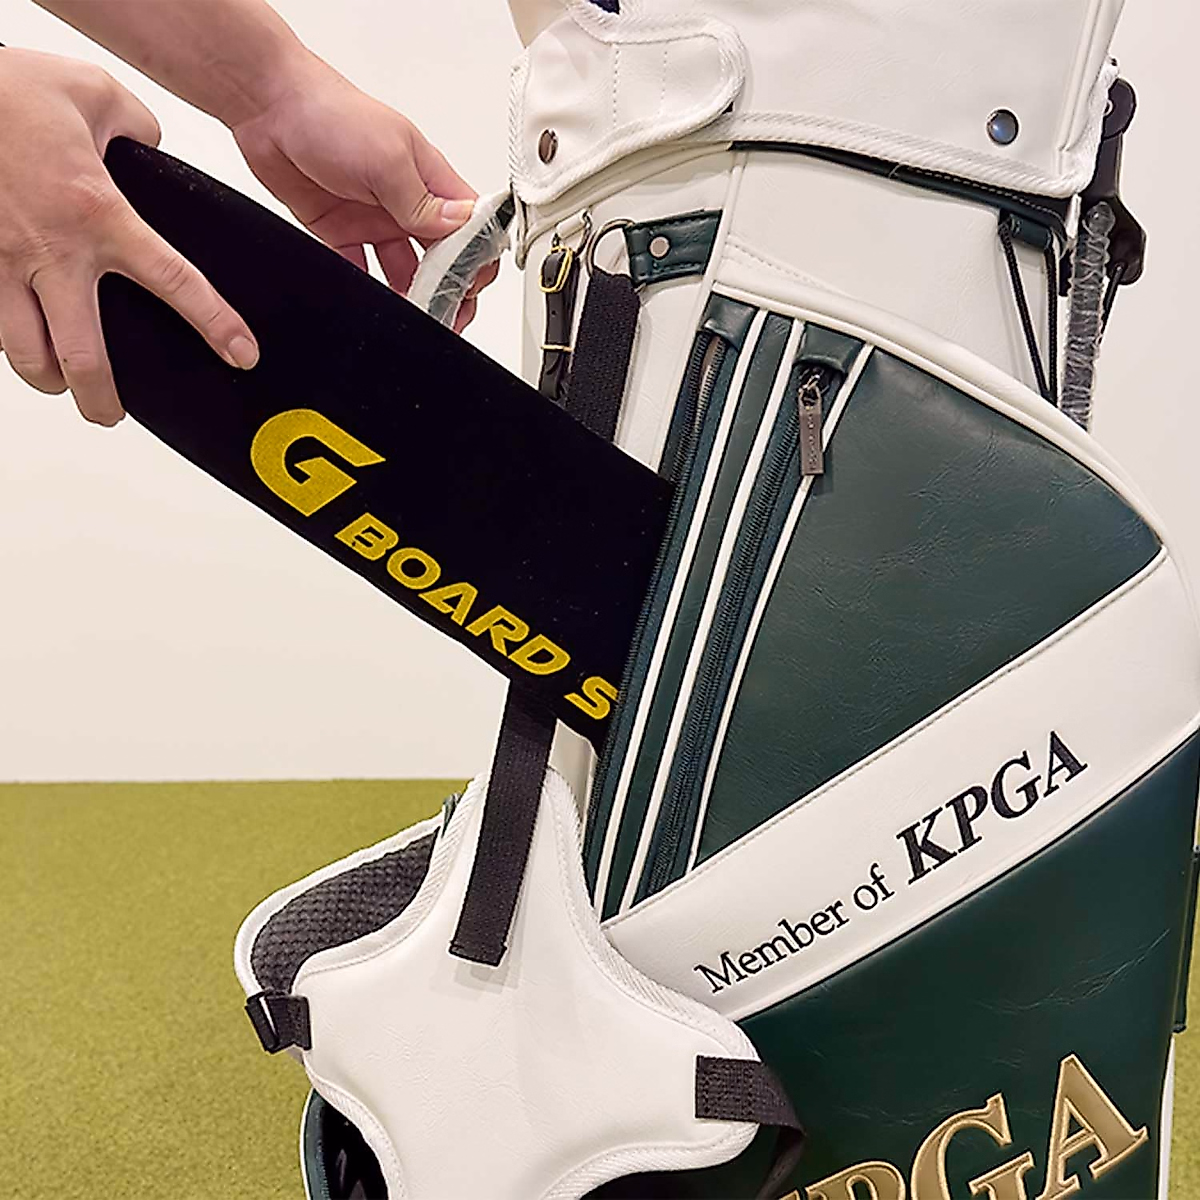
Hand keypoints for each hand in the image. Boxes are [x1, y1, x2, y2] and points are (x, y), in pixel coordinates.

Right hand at [0, 48, 257, 424]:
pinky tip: (26, 344)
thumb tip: (155, 153)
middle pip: (83, 357)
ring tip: (67, 383)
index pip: (175, 283)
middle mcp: (53, 251)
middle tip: (111, 415)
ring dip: (50, 378)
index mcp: (101, 214)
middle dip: (101, 399)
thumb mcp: (98, 95)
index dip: (216, 325)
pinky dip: (11, 342)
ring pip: (26, 353)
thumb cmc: (13, 87)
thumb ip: (142, 130)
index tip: (242, 356)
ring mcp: (2, 260)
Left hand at [230, 57, 497, 331]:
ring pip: (406, 271)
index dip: (477, 258)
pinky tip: (374, 302)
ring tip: (413, 313)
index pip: (470, 227)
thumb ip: (422, 201)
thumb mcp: (388, 158)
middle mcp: (407, 202)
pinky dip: (369, 291)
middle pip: (443, 256)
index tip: (468, 285)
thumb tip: (460, 226)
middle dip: (450, 287)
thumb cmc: (330, 113)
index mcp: (430, 179)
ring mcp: (375, 219)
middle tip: (444, 312)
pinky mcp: (343, 232)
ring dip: (412, 294)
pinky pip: (362, 270)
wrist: (268, 107)